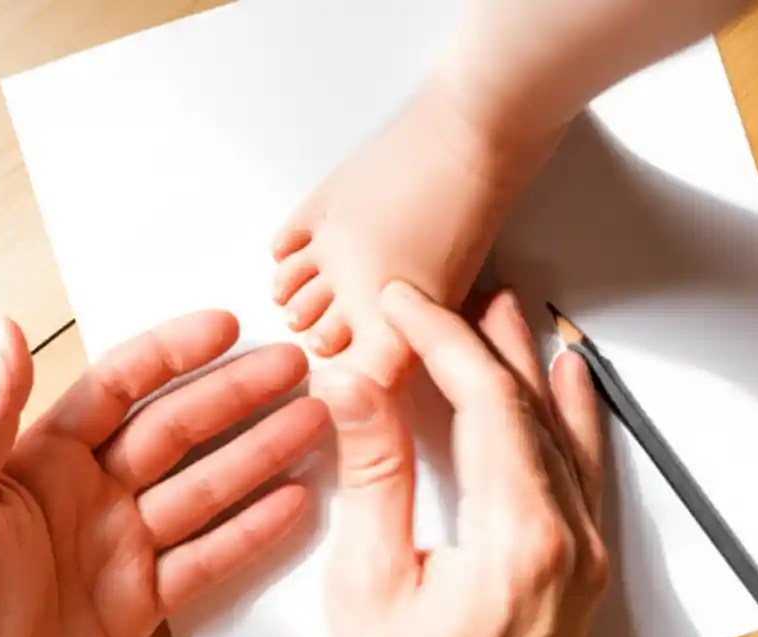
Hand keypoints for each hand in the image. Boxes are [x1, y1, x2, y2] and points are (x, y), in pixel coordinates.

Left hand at [0, 313, 326, 636]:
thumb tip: (3, 327)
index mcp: (41, 458)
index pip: (121, 387)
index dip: (174, 353)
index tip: (224, 326)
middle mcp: (88, 494)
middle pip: (178, 430)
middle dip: (237, 395)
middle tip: (294, 368)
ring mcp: (119, 547)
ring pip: (205, 488)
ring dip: (259, 453)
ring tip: (314, 423)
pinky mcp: (140, 603)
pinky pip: (208, 557)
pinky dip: (252, 531)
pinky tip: (292, 502)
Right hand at [271, 83, 524, 387]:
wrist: (466, 141)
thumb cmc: (473, 217)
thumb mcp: (455, 294)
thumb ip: (421, 329)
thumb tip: (391, 347)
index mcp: (385, 319)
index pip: (348, 367)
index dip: (346, 373)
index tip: (347, 373)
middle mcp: (345, 288)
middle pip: (313, 327)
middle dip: (320, 336)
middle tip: (325, 336)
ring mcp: (327, 245)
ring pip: (290, 288)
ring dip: (296, 299)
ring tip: (302, 304)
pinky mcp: (319, 206)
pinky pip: (284, 244)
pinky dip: (284, 258)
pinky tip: (291, 260)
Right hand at [314, 283, 606, 636]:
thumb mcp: (372, 587)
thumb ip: (373, 475)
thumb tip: (357, 387)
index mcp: (521, 539)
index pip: (486, 401)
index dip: (442, 340)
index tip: (405, 305)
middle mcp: (568, 543)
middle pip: (530, 408)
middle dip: (487, 341)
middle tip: (453, 291)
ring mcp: (582, 560)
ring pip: (562, 434)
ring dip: (530, 370)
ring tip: (507, 317)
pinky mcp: (578, 575)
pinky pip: (584, 472)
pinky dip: (571, 418)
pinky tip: (570, 390)